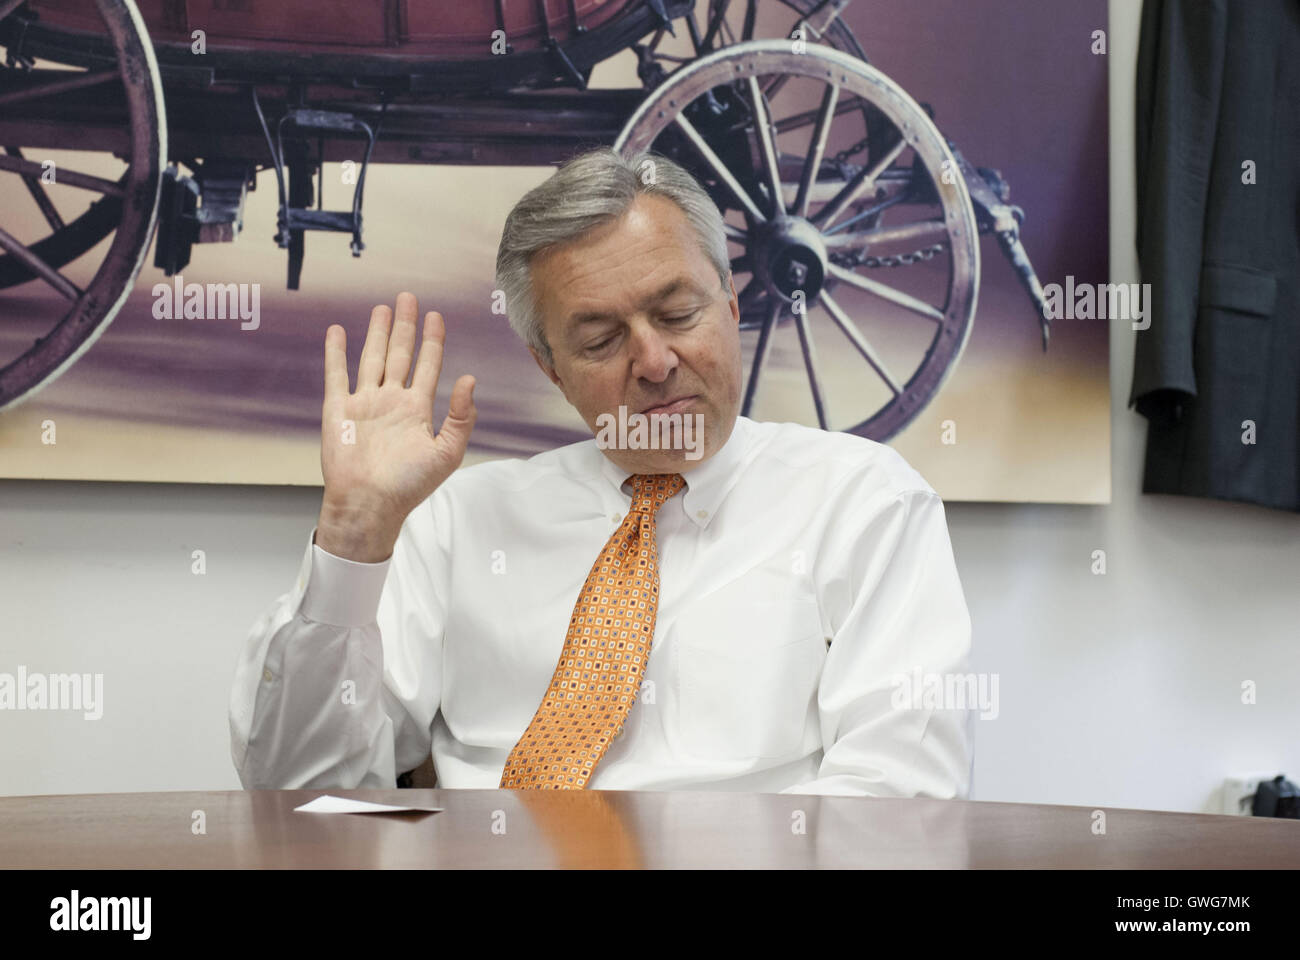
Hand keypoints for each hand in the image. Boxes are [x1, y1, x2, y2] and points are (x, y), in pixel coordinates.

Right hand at [315, 292, 476, 561]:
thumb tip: (470, 379)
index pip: (428, 365)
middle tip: (409, 297)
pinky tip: (337, 331)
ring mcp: (364, 404)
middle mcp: (391, 402)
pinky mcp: (338, 410)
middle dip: (405, 326)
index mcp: (417, 410)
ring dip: (376, 333)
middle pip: (399, 354)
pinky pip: (337, 375)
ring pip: (371, 358)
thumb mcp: (446, 452)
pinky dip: (335, 352)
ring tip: (382, 307)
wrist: (369, 505)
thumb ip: (460, 416)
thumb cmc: (409, 486)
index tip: (437, 316)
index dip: (433, 340)